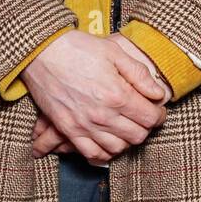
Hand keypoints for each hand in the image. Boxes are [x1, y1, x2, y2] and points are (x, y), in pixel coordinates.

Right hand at [23, 28, 168, 163]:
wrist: (41, 51)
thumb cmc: (78, 48)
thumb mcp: (114, 51)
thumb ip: (139, 74)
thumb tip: (158, 93)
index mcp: (117, 95)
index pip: (150, 118)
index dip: (159, 115)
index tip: (157, 109)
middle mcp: (103, 115)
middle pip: (137, 136)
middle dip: (145, 127)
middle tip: (143, 116)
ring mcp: (84, 125)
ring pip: (117, 148)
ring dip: (126, 140)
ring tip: (126, 126)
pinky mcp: (68, 129)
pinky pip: (91, 153)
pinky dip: (104, 152)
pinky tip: (108, 141)